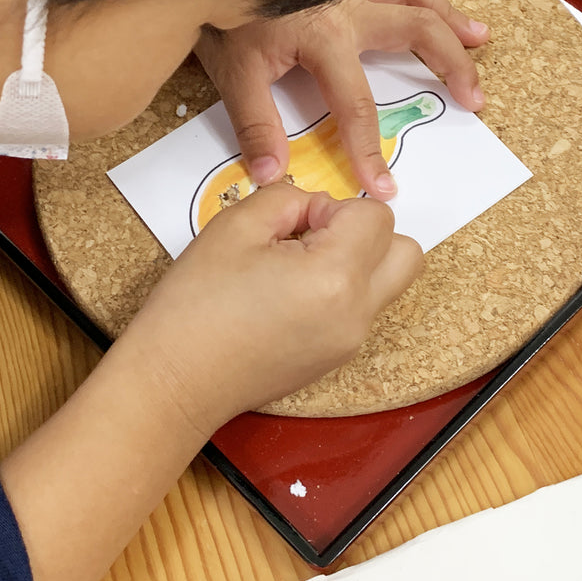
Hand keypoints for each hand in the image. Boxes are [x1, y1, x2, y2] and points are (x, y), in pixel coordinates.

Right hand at [120, 183, 422, 431]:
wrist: (175, 381)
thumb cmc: (195, 305)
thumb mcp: (236, 226)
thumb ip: (288, 199)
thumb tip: (314, 208)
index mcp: (337, 276)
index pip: (376, 216)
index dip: (333, 208)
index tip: (294, 224)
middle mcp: (357, 312)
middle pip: (406, 252)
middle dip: (367, 232)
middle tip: (313, 237)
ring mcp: (351, 341)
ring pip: (388, 283)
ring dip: (358, 261)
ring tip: (298, 267)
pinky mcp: (337, 358)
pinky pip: (363, 309)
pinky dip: (342, 291)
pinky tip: (289, 295)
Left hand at [196, 0, 488, 200]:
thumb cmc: (218, 2)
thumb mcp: (231, 68)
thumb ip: (255, 122)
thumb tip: (270, 173)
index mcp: (325, 35)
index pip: (357, 105)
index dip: (371, 149)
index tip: (383, 185)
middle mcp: (350, 0)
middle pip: (419, 30)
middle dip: (453, 65)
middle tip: (474, 97)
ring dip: (449, 15)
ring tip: (476, 38)